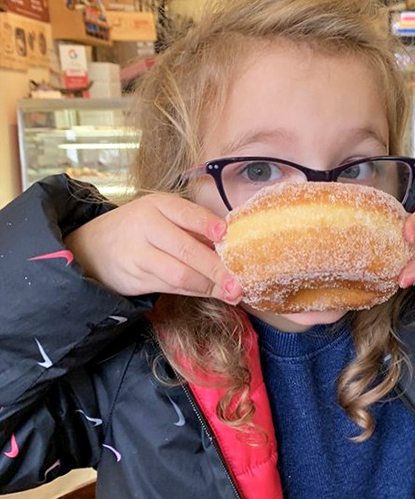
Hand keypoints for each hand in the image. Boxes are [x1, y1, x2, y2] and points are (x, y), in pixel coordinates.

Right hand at [64, 194, 241, 302]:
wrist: (93, 247)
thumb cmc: (140, 229)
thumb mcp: (161, 215)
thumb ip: (192, 227)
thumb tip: (232, 246)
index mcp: (158, 205)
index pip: (186, 213)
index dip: (207, 225)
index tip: (227, 236)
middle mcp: (147, 227)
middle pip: (187, 250)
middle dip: (216, 269)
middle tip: (239, 282)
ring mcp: (139, 254)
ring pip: (180, 275)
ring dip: (209, 286)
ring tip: (232, 293)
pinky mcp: (136, 278)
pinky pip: (171, 288)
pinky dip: (196, 292)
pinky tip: (213, 293)